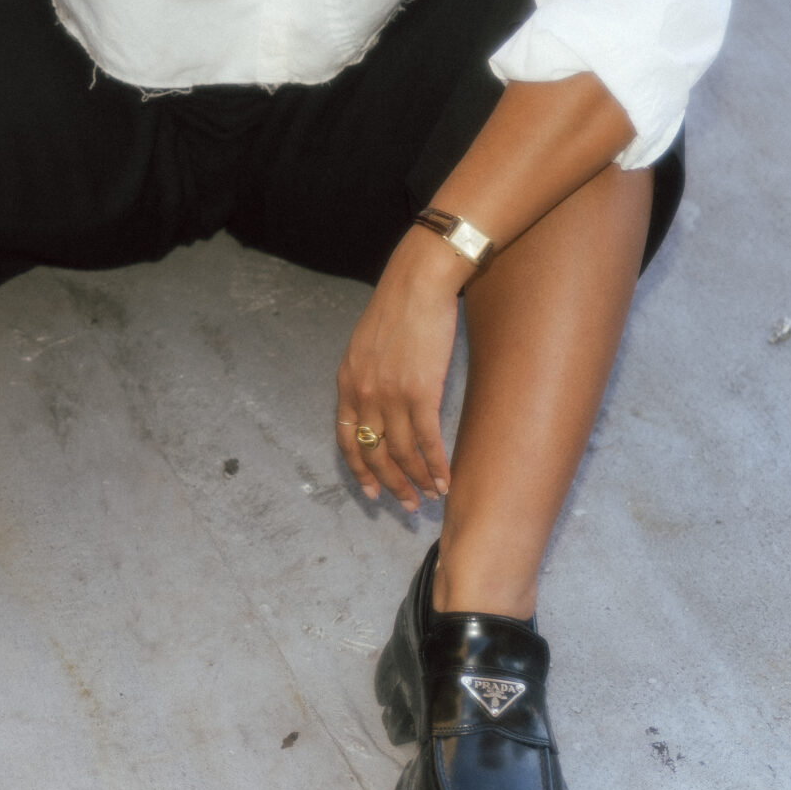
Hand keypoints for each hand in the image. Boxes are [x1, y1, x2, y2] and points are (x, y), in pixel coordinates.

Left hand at [335, 230, 473, 510]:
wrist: (419, 284)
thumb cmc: (399, 309)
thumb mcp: (366, 345)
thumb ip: (367, 375)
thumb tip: (377, 400)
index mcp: (347, 382)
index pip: (346, 438)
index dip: (359, 468)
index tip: (370, 489)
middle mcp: (364, 394)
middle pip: (373, 452)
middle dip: (389, 483)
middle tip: (403, 505)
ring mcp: (391, 396)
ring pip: (401, 454)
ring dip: (415, 481)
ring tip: (427, 498)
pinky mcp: (421, 393)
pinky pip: (427, 442)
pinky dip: (436, 467)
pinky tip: (445, 482)